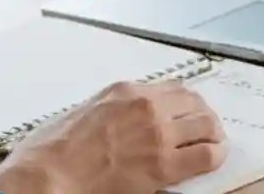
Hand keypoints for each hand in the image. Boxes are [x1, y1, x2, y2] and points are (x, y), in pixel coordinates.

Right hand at [0, 80, 226, 193]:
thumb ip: (112, 111)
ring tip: (214, 143)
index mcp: (125, 91)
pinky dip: (215, 156)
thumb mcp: (84, 112)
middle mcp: (146, 105)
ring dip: (213, 133)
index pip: (172, 88)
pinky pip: (206, 155)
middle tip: (207, 127)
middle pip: (195, 102)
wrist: (48, 175)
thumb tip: (121, 121)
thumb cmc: (51, 151)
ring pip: (207, 124)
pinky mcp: (163, 164)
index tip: (189, 110)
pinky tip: (214, 159)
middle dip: (203, 114)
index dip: (186, 101)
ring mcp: (157, 133)